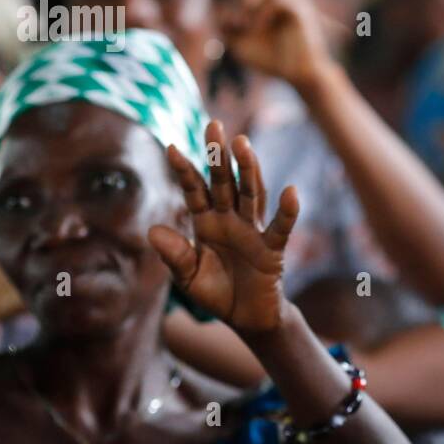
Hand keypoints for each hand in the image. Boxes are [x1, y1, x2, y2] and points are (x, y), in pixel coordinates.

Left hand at [148, 120, 298, 333]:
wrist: (245, 318)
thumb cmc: (216, 292)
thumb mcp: (187, 277)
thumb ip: (173, 255)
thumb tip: (153, 230)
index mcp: (206, 222)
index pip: (194, 190)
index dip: (184, 170)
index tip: (172, 147)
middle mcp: (229, 219)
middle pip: (223, 182)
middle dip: (218, 155)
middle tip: (213, 125)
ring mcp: (252, 230)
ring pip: (250, 194)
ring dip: (248, 169)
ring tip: (243, 144)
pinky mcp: (272, 249)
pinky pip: (280, 228)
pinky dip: (287, 211)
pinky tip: (291, 191)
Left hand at [218, 0, 335, 94]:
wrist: (298, 75)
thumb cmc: (269, 57)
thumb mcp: (235, 40)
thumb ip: (224, 21)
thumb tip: (225, 8)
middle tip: (233, 22)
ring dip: (245, 6)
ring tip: (246, 28)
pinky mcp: (299, 8)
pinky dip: (256, 16)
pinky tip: (257, 30)